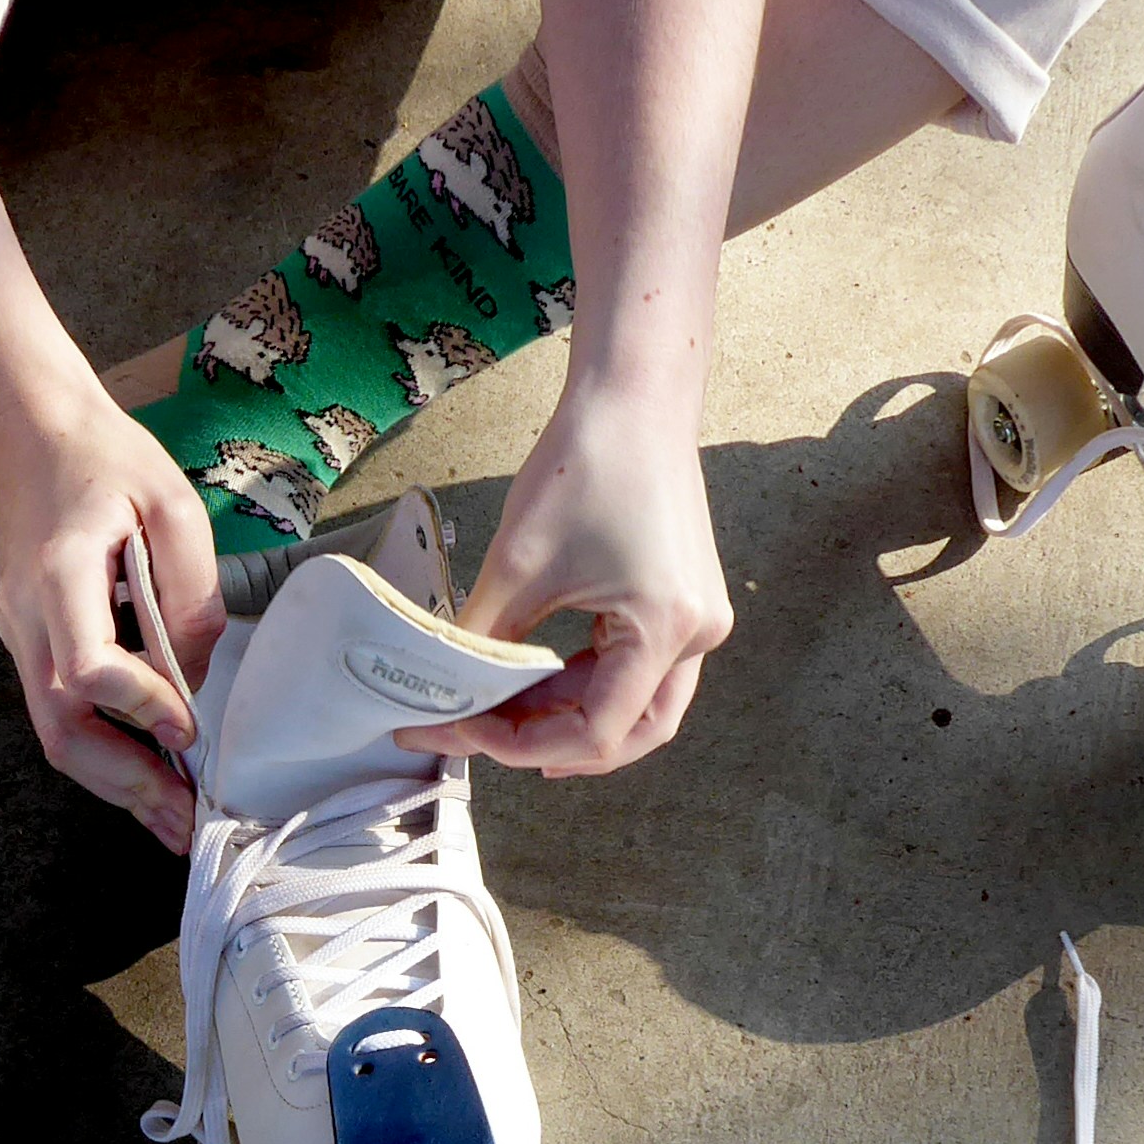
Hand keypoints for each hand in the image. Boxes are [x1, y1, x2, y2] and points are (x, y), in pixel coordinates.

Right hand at [0, 394, 226, 852]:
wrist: (33, 436)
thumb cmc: (107, 461)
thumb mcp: (173, 505)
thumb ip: (190, 592)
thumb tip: (195, 676)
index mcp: (59, 573)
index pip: (88, 667)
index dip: (141, 706)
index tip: (190, 728)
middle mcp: (25, 617)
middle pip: (61, 727)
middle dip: (126, 783)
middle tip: (183, 821)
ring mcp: (20, 635)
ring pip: (55, 733)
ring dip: (115, 783)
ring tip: (171, 818)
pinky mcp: (30, 644)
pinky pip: (60, 712)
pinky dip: (103, 752)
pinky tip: (147, 774)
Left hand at [393, 375, 732, 778]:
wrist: (635, 398)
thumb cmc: (585, 463)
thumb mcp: (516, 565)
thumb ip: (483, 640)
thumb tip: (445, 693)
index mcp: (666, 628)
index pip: (599, 732)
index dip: (524, 745)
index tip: (463, 731)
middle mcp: (697, 635)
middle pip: (633, 734)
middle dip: (553, 745)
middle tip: (483, 738)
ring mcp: (698, 621)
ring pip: (637, 707)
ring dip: (567, 714)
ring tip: (498, 709)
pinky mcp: (684, 603)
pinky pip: (638, 669)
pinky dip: (587, 682)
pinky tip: (535, 679)